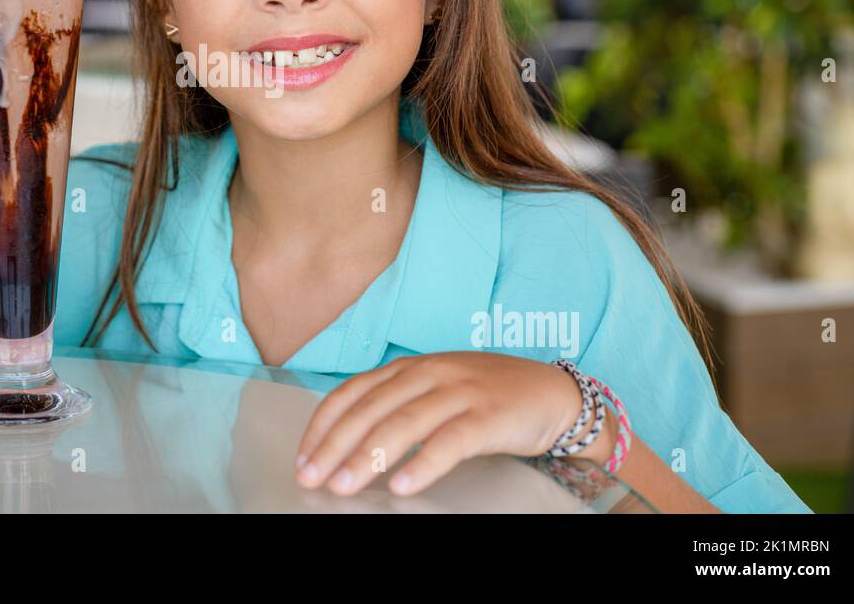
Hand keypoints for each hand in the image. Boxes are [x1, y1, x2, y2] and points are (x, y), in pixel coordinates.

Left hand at [295, 351, 599, 496]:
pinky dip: (423, 464)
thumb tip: (345, 440)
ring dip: (368, 456)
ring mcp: (459, 392)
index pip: (352, 392)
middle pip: (371, 409)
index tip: (303, 456)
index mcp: (409, 367)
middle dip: (335, 445)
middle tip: (311, 476)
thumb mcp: (433, 388)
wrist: (551, 392)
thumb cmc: (484, 395)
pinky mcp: (488, 416)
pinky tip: (402, 485)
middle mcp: (428, 374)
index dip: (323, 424)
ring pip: (404, 424)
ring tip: (344, 485)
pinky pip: (449, 441)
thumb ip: (395, 404)